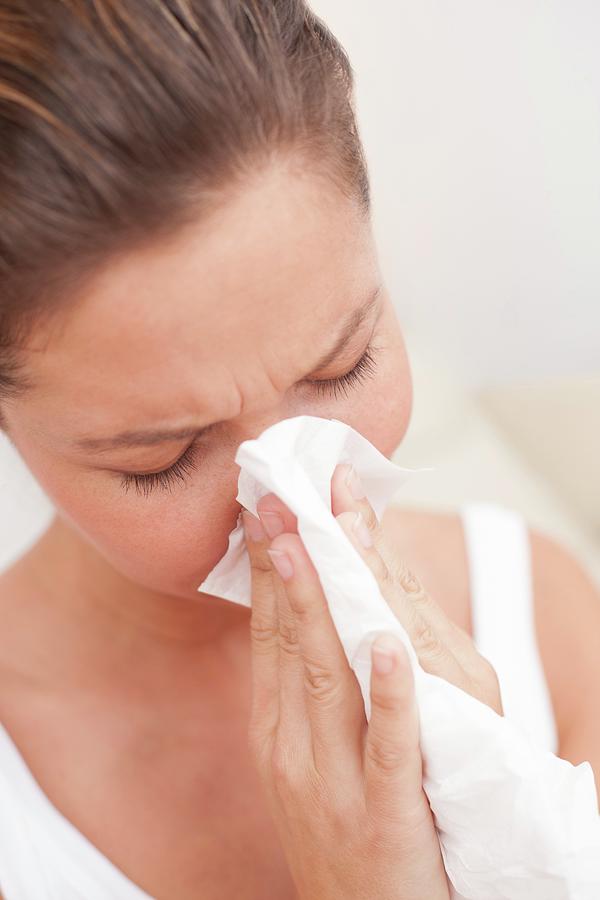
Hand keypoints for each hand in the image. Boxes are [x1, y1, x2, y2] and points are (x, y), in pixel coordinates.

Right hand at [241, 462, 494, 899]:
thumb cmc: (354, 827)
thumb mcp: (322, 754)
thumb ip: (319, 683)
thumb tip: (315, 602)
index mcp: (279, 729)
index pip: (271, 632)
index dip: (272, 565)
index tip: (270, 503)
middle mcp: (295, 751)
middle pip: (293, 641)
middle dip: (289, 562)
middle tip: (280, 494)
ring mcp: (336, 785)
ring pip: (331, 679)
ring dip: (322, 604)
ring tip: (315, 537)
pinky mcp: (386, 822)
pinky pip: (390, 750)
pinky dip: (390, 696)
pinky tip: (386, 645)